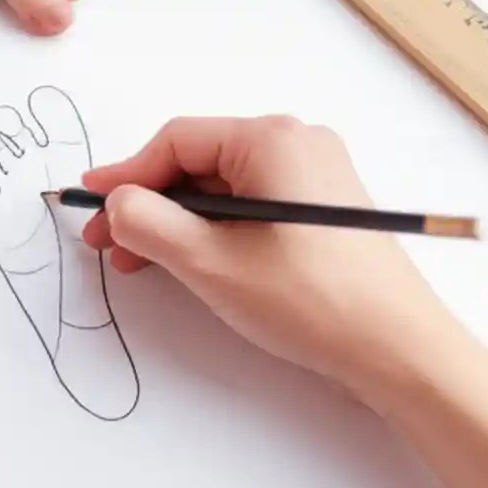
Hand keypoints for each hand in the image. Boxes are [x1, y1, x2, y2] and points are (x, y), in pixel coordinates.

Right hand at [81, 116, 459, 396]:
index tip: (89, 201)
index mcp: (272, 139)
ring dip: (177, 221)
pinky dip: (213, 229)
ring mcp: (314, 174)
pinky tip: (187, 260)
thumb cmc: (310, 299)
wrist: (398, 348)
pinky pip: (250, 204)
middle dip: (149, 203)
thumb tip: (116, 202)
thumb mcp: (210, 261)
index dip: (127, 173)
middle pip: (199, 161)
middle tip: (108, 242)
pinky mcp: (322, 207)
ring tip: (140, 260)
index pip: (178, 140)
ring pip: (222, 187)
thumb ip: (148, 223)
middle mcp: (297, 143)